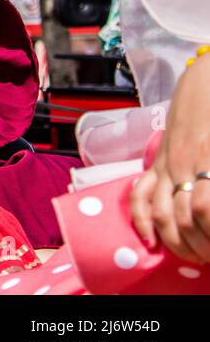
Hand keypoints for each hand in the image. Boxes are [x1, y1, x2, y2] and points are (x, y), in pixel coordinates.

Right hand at [130, 53, 209, 262]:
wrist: (205, 84)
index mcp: (208, 161)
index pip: (203, 212)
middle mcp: (183, 167)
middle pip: (183, 219)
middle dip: (199, 246)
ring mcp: (166, 166)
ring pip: (160, 213)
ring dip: (175, 241)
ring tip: (193, 257)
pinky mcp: (156, 164)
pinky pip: (139, 195)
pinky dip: (141, 220)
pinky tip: (151, 241)